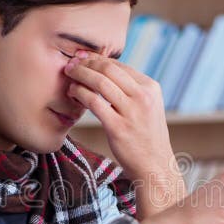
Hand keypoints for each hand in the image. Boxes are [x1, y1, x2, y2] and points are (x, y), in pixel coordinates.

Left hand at [64, 51, 175, 181]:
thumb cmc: (146, 136)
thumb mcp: (148, 107)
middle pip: (109, 69)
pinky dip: (80, 93)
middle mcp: (143, 97)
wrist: (154, 165)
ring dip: (80, 74)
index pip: (120, 65)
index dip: (97, 58)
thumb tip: (104, 71)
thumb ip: (131, 90)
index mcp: (151, 88)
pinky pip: (94, 102)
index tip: (82, 58)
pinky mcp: (118, 127)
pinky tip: (72, 93)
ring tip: (68, 73)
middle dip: (87, 62)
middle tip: (71, 62)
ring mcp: (132, 112)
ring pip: (100, 82)